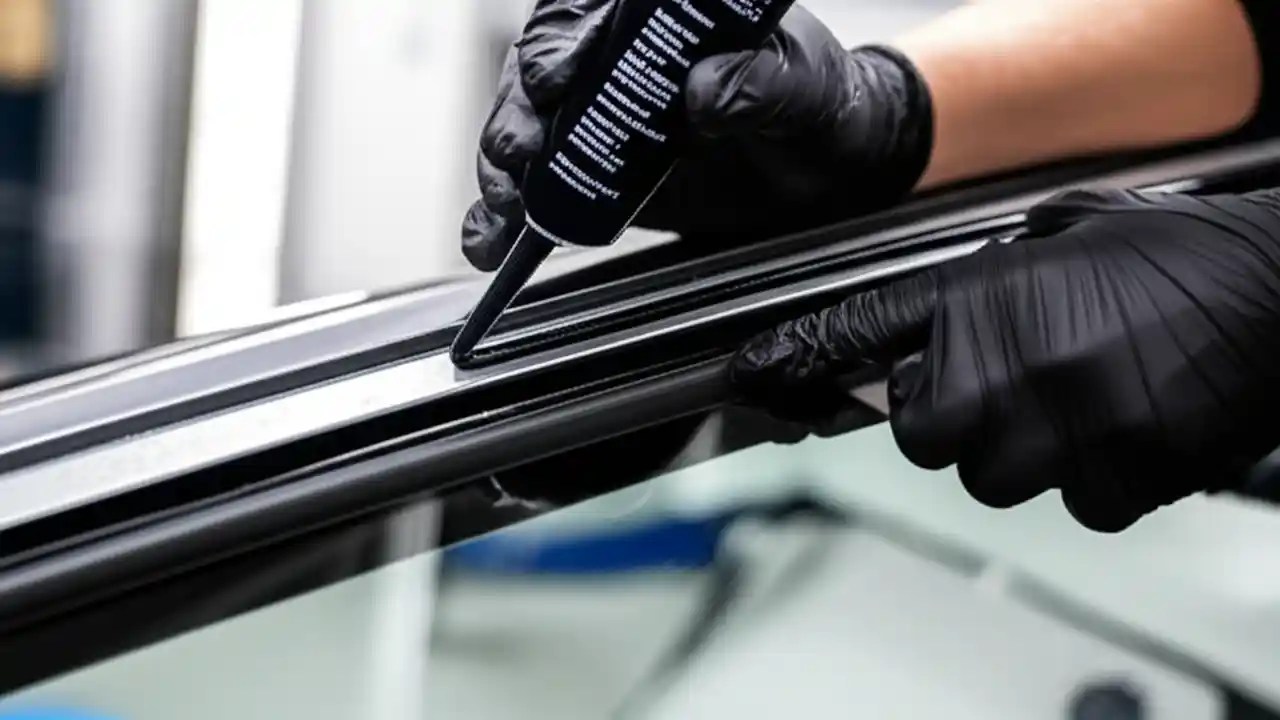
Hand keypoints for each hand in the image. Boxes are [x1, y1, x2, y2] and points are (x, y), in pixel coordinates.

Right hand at [461, 0, 933, 270]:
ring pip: (525, 130)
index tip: (557, 78)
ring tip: (503, 206)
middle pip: (538, 71)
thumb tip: (704, 89)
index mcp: (660, 17)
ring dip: (502, 168)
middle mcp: (619, 62)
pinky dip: (504, 219)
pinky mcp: (593, 176)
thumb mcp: (805, 90)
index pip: (589, 11)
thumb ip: (760, 81)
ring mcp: (599, 120)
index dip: (561, 38)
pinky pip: (536, 192)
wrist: (827, 172)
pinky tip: (489, 244)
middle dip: (518, 111)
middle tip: (520, 151)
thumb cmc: (819, 108)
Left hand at [731, 188, 1279, 531]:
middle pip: (923, 437)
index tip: (753, 375)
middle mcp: (1008, 363)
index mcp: (985, 295)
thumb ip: (985, 287)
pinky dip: (1094, 476)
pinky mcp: (1116, 476)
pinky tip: (1128, 426)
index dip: (801, 357)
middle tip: (1005, 390)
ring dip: (1025, 450)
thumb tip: (934, 325)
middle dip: (952, 420)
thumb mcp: (1060, 242)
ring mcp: (1060, 426)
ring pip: (994, 477)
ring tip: (1082, 401)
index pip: (864, 331)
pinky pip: (1074, 502)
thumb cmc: (1179, 257)